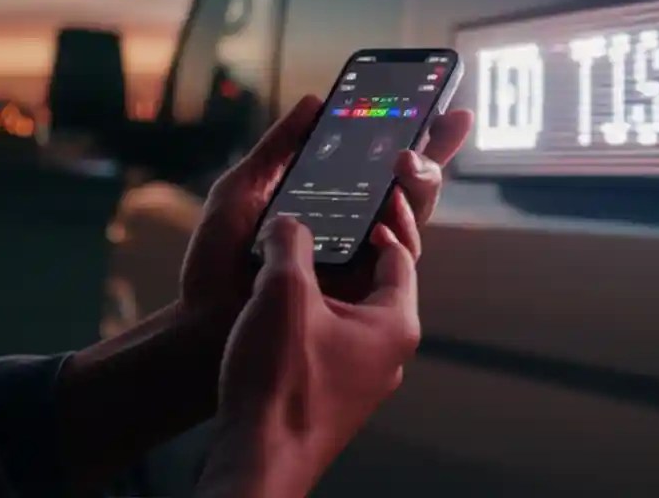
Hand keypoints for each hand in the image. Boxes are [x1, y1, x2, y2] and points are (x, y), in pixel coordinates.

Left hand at [179, 94, 472, 316]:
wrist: (202, 321)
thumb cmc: (215, 262)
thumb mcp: (241, 190)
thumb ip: (278, 148)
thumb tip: (314, 101)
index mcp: (328, 200)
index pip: (380, 163)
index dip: (417, 136)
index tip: (444, 104)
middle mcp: (353, 228)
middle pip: (410, 189)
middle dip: (430, 157)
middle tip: (417, 138)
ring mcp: (361, 259)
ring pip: (414, 219)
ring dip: (418, 185)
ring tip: (404, 160)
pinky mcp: (363, 290)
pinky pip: (401, 258)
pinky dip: (402, 227)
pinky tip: (390, 203)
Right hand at [197, 218, 419, 496]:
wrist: (257, 459)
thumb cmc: (280, 379)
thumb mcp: (284, 291)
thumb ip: (290, 243)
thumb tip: (288, 223)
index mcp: (396, 325)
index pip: (401, 257)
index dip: (383, 222)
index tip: (365, 199)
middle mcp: (388, 356)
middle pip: (375, 286)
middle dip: (348, 254)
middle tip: (323, 225)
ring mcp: (362, 382)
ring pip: (348, 318)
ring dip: (323, 290)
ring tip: (290, 263)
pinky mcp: (333, 400)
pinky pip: (329, 346)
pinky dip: (309, 322)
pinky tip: (276, 315)